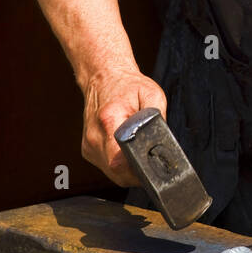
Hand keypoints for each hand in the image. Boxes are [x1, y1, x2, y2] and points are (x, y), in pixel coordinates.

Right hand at [80, 68, 168, 185]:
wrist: (103, 77)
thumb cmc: (128, 86)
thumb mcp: (152, 93)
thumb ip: (158, 118)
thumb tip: (164, 141)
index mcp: (109, 120)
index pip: (119, 159)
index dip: (137, 170)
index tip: (151, 169)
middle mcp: (94, 135)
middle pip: (117, 172)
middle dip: (137, 174)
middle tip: (152, 166)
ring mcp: (89, 144)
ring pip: (112, 174)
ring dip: (128, 173)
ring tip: (141, 159)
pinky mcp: (87, 150)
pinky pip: (107, 168)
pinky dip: (119, 168)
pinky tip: (128, 156)